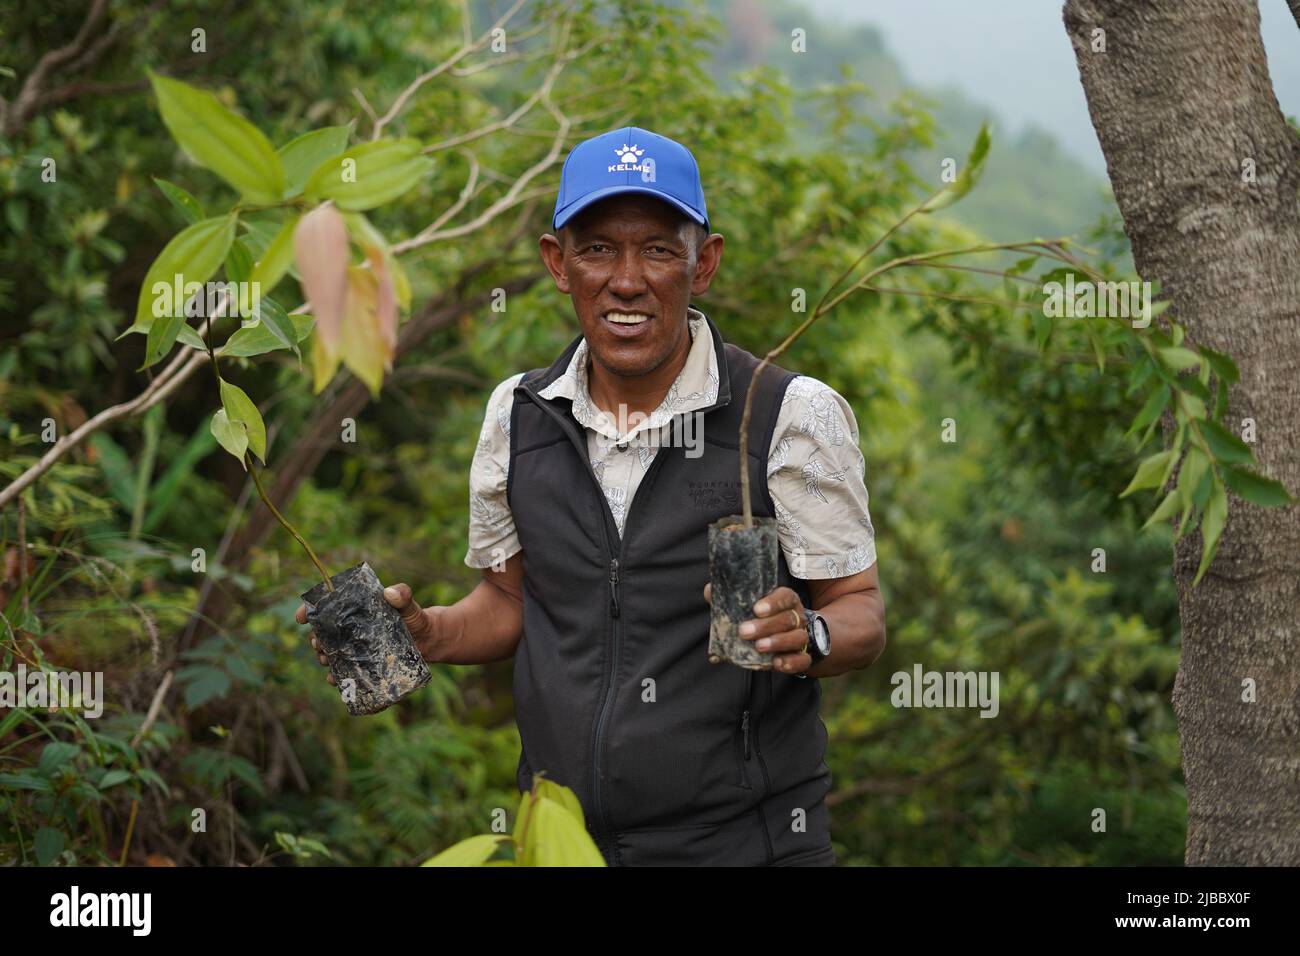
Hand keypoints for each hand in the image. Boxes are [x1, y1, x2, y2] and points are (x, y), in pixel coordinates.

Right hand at [294, 582, 438, 683]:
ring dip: (323, 657)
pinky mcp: (363, 664)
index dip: (309, 610)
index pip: (325, 606)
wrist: (429, 640)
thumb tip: (391, 593)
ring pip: (329, 652)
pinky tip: (335, 680)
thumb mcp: (410, 605)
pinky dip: (337, 677)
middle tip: (319, 645)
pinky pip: (344, 672)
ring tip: (326, 660)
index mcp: (355, 608)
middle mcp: (350, 628)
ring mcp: (355, 647)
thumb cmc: (415, 617)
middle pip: (323, 633)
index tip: (301, 618)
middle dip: (315, 639)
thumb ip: (403, 595)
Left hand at [703, 582, 811, 673]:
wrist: (783, 637)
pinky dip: (791, 662)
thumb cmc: (761, 618)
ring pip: (798, 638)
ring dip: (778, 642)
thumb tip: (709, 591)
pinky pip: (803, 660)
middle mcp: (796, 617)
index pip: (784, 597)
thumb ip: (730, 598)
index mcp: (786, 600)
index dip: (772, 603)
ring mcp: (801, 636)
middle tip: (744, 632)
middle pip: (788, 618)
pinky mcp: (802, 656)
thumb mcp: (747, 605)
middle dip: (766, 626)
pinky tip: (776, 663)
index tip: (756, 609)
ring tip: (759, 646)